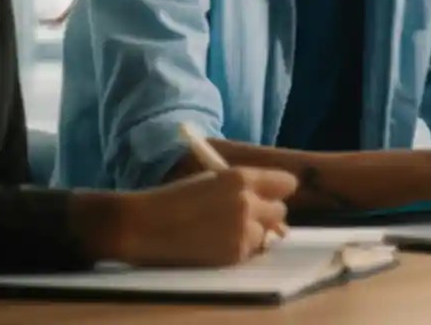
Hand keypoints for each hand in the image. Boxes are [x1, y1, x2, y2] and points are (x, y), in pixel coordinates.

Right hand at [108, 167, 298, 266]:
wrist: (144, 225)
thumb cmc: (173, 199)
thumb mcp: (211, 182)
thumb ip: (243, 190)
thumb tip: (271, 208)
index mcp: (241, 177)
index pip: (286, 183)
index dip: (278, 190)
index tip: (270, 196)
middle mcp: (248, 202)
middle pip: (281, 211)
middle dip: (266, 214)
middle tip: (244, 217)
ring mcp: (243, 230)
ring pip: (269, 234)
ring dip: (254, 234)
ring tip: (225, 231)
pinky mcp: (235, 253)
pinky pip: (252, 252)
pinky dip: (240, 250)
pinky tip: (216, 243)